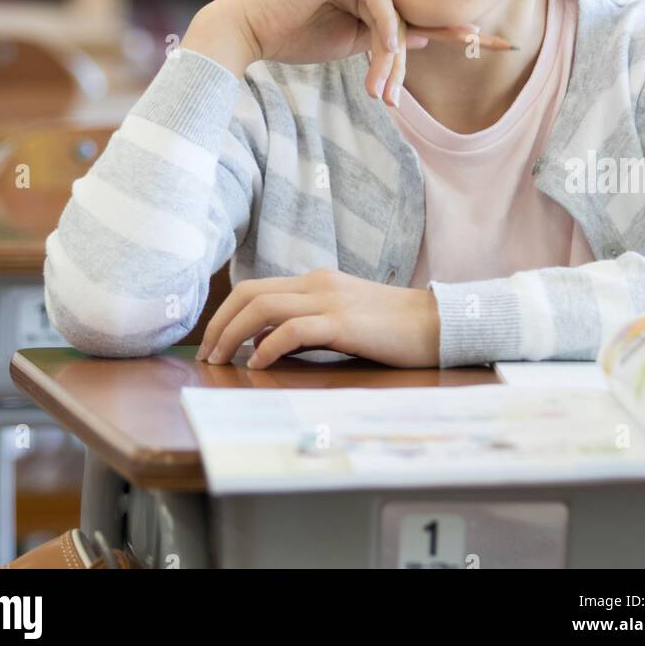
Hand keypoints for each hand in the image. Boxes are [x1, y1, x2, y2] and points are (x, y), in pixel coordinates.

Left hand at [194, 267, 440, 369]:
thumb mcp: (342, 321)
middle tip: (207, 355)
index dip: (226, 313)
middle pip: (249, 293)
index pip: (255, 288)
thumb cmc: (393, 328)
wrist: (437, 323)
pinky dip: (268, 346)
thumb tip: (264, 345)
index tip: (213, 342)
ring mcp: (329, 300)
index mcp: (315, 281)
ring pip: (263, 307)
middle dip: (219, 323)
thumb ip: (306, 327)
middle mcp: (317, 283)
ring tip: (221, 361)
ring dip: (233, 334)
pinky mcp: (343, 322)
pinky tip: (258, 364)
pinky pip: (293, 330)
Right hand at [208, 0, 478, 107]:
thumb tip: (423, 36)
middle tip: (396, 94)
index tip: (494, 41)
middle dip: (405, 61)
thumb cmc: (295, 37)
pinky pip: (378, 0)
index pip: (415, 7)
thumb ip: (385, 36)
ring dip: (390, 57)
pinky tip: (382, 54)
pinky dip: (385, 28)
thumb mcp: (351, 42)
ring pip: (394, 13)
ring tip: (379, 90)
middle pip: (406, 15)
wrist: (251, 31)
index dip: (452, 27)